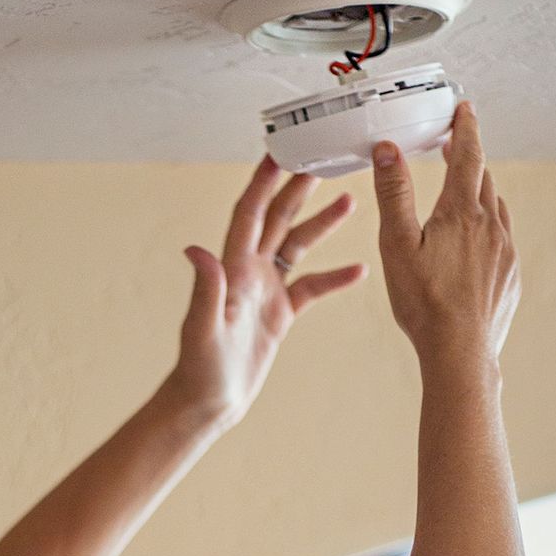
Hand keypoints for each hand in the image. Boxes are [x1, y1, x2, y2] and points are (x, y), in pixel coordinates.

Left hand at [164, 157, 366, 428]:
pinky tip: (358, 268)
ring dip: (321, 224)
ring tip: (349, 201)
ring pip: (297, 246)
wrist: (208, 401)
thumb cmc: (200, 369)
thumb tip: (196, 250)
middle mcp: (248, 272)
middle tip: (320, 162)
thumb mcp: (203, 328)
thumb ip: (206, 289)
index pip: (249, 215)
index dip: (263, 184)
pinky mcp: (280, 312)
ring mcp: (265, 290)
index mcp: (232, 269)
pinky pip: (311, 286)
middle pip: (277, 220)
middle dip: (297, 189)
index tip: (278, 154)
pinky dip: (334, 277)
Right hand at [370, 102, 520, 374]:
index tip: (465, 109)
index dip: (465, 128)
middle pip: (482, 179)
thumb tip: (388, 150)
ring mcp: (506, 252)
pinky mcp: (511, 277)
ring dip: (479, 193)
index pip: (468, 155)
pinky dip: (488, 228)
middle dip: (468, 159)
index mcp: (461, 213)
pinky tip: (473, 245)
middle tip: (453, 147)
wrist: (461, 353)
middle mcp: (491, 227)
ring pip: (495, 209)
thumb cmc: (424, 302)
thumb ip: (394, 194)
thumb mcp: (397, 244)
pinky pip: (502, 240)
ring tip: (462, 194)